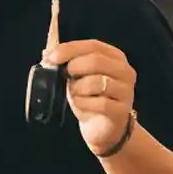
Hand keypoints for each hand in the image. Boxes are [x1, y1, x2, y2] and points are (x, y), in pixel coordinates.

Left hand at [42, 40, 136, 154]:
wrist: (102, 128)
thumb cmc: (90, 98)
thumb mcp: (76, 77)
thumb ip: (65, 63)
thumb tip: (46, 53)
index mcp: (114, 57)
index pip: (93, 45)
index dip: (70, 49)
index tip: (51, 57)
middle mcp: (124, 71)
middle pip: (97, 61)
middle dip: (74, 68)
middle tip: (65, 77)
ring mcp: (126, 91)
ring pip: (97, 82)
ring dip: (78, 88)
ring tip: (75, 94)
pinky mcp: (121, 110)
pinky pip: (100, 103)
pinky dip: (84, 103)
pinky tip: (81, 105)